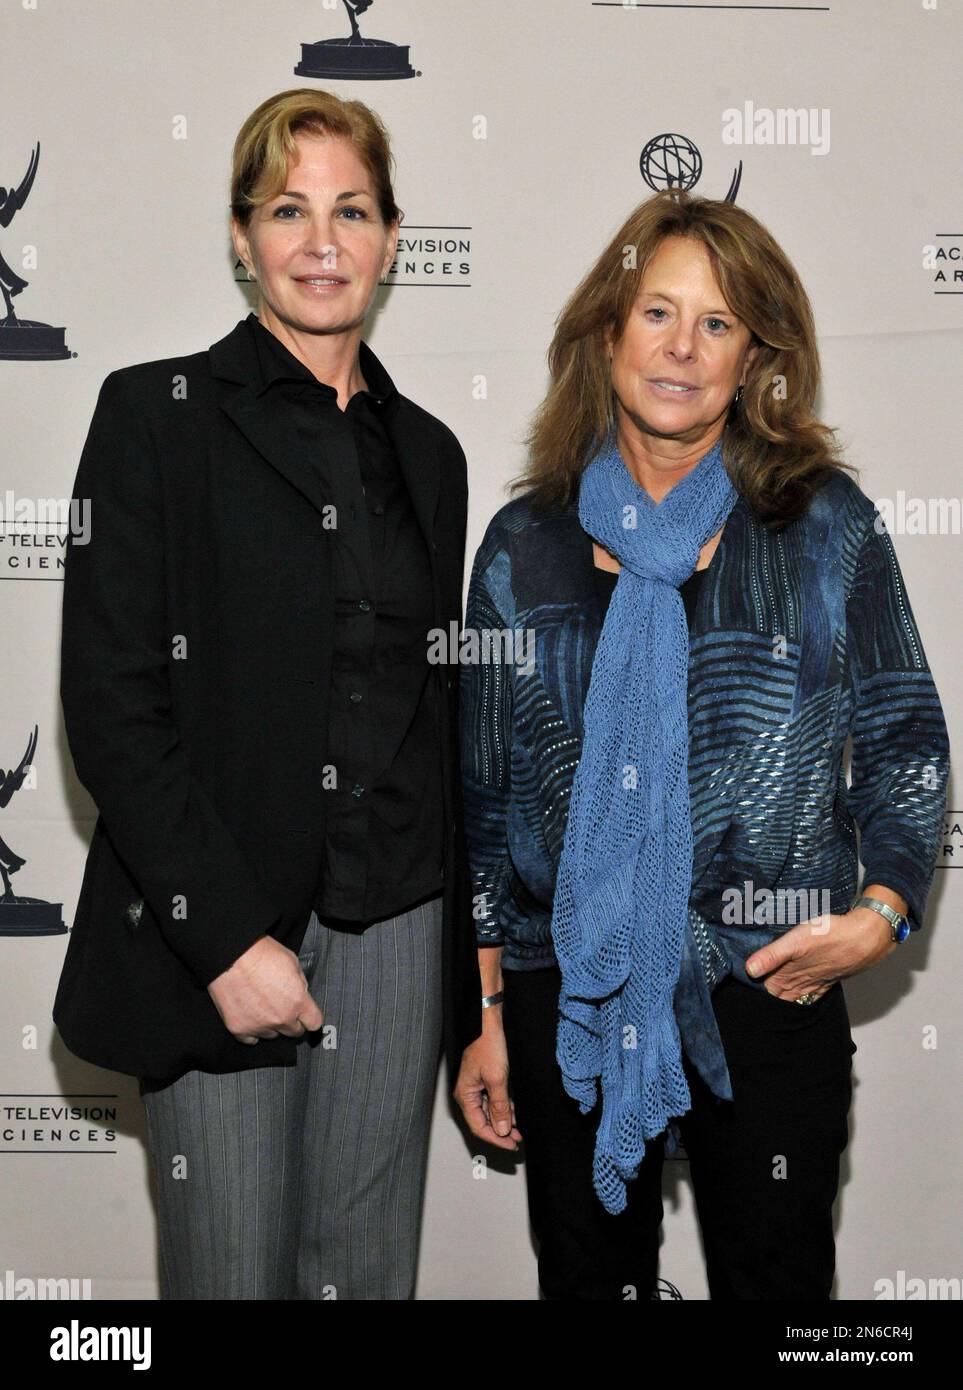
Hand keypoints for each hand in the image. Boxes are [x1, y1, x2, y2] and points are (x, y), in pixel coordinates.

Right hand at [207, 935, 323, 1044]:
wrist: (230, 956)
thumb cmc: (261, 954)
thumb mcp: (292, 961)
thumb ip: (300, 983)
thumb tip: (301, 994)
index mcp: (298, 1001)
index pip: (314, 1023)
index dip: (310, 1018)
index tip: (305, 1015)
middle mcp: (281, 1018)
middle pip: (294, 1032)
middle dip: (291, 1021)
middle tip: (281, 1007)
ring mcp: (260, 1026)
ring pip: (272, 1035)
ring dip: (270, 1024)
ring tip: (261, 1006)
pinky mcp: (240, 1029)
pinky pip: (251, 1039)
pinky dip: (251, 1030)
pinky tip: (250, 1016)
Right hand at [453, 1011, 521, 1151]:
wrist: (488, 1021)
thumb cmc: (487, 1044)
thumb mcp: (497, 1079)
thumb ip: (500, 1107)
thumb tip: (501, 1130)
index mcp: (465, 1095)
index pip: (479, 1126)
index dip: (496, 1139)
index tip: (511, 1145)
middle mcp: (468, 1092)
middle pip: (483, 1121)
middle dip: (500, 1132)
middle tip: (517, 1140)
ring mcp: (476, 1086)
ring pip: (489, 1111)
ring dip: (503, 1121)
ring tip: (518, 1130)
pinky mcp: (484, 1078)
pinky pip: (493, 1099)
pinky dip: (503, 1108)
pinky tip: (514, 1113)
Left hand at [745, 907, 896, 1000]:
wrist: (867, 937)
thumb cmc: (831, 936)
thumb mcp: (796, 941)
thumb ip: (772, 956)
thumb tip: (749, 970)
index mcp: (792, 975)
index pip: (768, 990)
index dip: (756, 988)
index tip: (745, 984)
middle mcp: (804, 981)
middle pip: (781, 993)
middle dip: (768, 992)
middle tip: (755, 988)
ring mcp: (819, 980)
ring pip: (796, 992)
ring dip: (784, 993)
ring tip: (772, 992)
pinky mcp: (831, 975)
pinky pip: (814, 990)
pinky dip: (804, 993)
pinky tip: (801, 992)